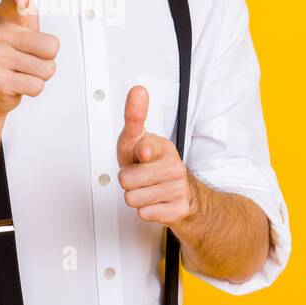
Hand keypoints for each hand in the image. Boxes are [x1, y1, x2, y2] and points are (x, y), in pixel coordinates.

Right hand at [0, 0, 59, 116]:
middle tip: (27, 57)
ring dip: (39, 74)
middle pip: (52, 46)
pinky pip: (37, 85)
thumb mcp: (17, 14)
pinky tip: (16, 83)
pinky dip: (31, 88)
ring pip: (47, 68)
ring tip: (22, 70)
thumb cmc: (9, 46)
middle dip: (46, 58)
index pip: (18, 1)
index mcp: (5, 14)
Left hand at [116, 84, 194, 226]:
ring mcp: (177, 188)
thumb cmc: (149, 165)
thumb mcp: (135, 140)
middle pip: (126, 180)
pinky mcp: (178, 210)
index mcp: (163, 146)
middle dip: (127, 180)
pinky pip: (143, 214)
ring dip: (135, 196)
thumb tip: (138, 90)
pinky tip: (155, 201)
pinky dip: (145, 210)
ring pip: (132, 199)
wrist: (179, 193)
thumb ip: (134, 118)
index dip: (140, 152)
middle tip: (138, 176)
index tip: (142, 152)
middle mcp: (173, 166)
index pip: (144, 147)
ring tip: (146, 188)